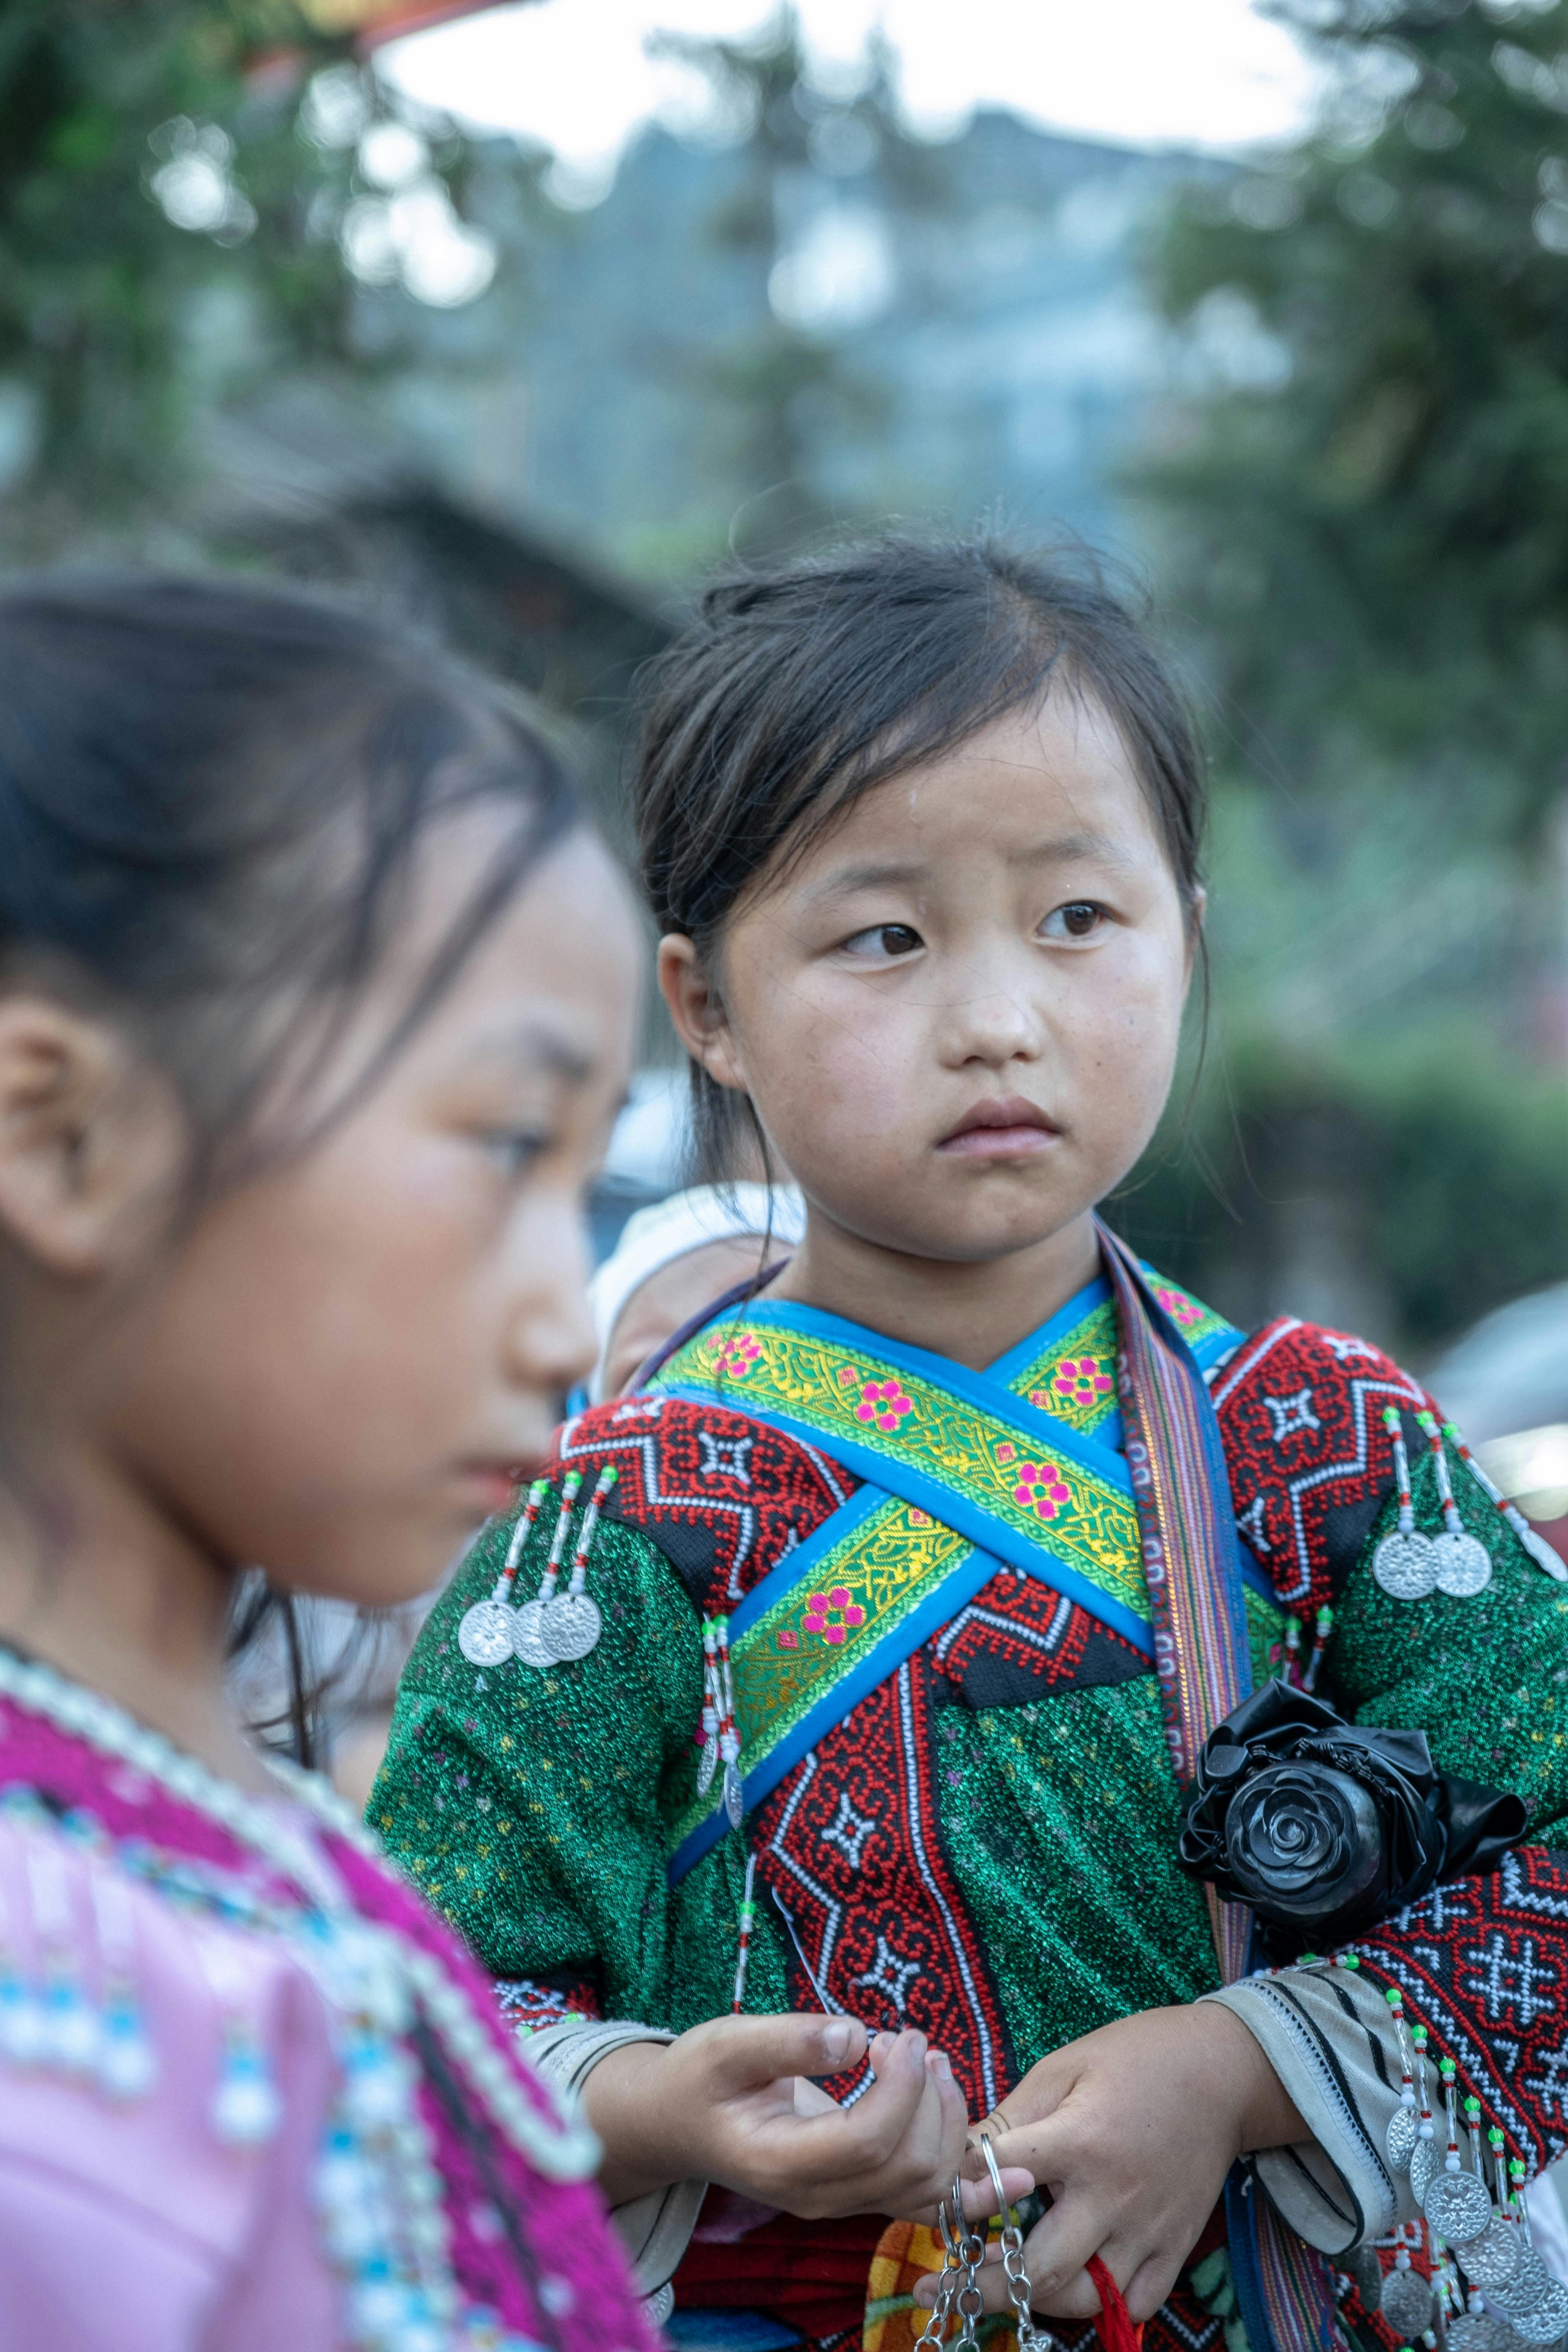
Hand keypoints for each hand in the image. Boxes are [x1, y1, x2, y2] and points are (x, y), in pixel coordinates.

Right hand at [583, 2012, 1031, 2222]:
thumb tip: (853, 2034)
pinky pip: (926, 2201)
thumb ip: (788, 2041)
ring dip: (947, 2123)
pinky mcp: (860, 2192)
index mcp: (781, 2163)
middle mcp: (817, 2197)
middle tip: (913, 2041)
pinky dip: (967, 2179)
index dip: (899, 2087)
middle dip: (928, 2099)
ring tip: (927, 2060)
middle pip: (908, 2167)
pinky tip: (1002, 2162)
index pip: (869, 2140)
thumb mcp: (728, 2044)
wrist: (679, 2122)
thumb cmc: (699, 2077)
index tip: (897, 2035)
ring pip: (926, 2188)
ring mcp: (840, 2203)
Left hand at [914, 2003, 1307, 2324]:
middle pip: (1041, 2267)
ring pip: (1086, 2296)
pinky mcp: (1177, 2246)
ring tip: (1006, 2284)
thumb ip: (1012, 2117)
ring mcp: (1149, 2228)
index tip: (935, 2209)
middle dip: (985, 2284)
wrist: (1220, 2070)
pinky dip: (1100, 2304)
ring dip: (1038, 2298)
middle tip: (945, 2283)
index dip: (959, 2197)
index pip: (1000, 2181)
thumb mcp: (1063, 2068)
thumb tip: (958, 2154)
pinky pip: (1136, 2304)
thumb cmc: (1132, 2058)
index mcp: (1079, 2141)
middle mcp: (1114, 2195)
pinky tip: (1071, 2283)